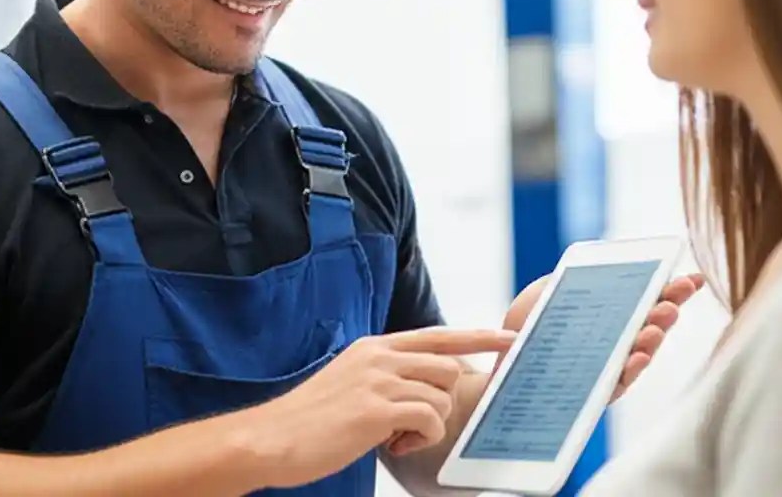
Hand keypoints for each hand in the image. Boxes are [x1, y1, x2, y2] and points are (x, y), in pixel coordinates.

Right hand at [244, 327, 515, 489]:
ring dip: (428, 424)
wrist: (272, 438)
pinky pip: (429, 420)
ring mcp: (378, 380)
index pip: (438, 335)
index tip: (509, 338)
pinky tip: (390, 445)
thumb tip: (425, 391)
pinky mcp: (377, 409)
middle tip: (413, 424)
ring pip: (442, 395)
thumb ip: (386, 377)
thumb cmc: (310, 419)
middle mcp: (379, 356)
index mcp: (374, 347)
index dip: (479, 336)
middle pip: (449, 367)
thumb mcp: (350, 382)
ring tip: (394, 437)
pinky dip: (419, 440)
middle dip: (443, 400)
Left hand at [499, 272, 706, 399]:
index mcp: (615, 314)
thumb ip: (576, 279)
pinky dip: (629, 369)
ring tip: (658, 326)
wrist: (499, 356)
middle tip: (674, 300)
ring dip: (652, 340)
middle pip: (652, 327)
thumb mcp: (550, 291)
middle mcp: (619, 342)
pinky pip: (616, 383)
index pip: (651, 300)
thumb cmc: (528, 322)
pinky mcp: (594, 392)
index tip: (693, 278)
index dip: (674, 291)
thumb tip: (609, 264)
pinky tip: (637, 356)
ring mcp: (610, 368)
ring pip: (639, 356)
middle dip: (667, 312)